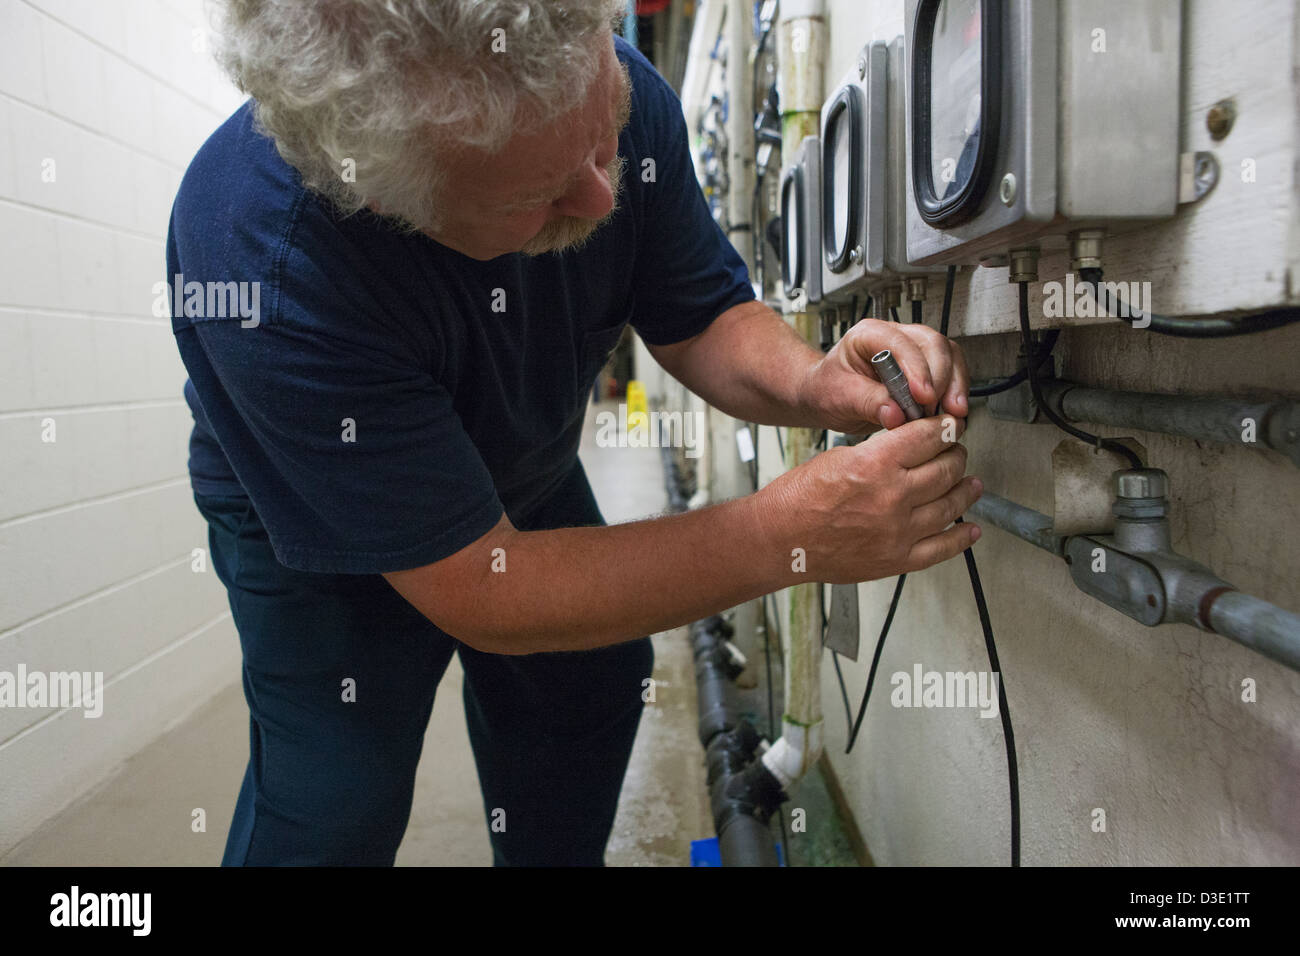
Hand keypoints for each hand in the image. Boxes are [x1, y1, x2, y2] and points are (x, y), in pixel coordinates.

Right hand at [754, 414, 981, 583]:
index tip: (951, 426)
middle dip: (956, 455)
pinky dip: (961, 537)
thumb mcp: (840, 456)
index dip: (946, 427)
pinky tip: (970, 529)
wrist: (780, 540)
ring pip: (951, 504)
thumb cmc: (798, 499)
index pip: (930, 436)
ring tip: (971, 484)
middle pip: (947, 468)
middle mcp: (892, 497)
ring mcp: (898, 531)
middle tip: (957, 452)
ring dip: (966, 490)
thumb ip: (880, 452)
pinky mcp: (897, 559)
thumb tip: (911, 446)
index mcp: (875, 464)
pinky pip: (943, 548)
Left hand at [796, 319, 969, 431]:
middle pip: (933, 344)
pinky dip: (954, 391)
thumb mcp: (839, 397)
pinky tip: (951, 411)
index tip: (923, 397)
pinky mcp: (924, 369)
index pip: (901, 343)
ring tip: (951, 412)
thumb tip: (897, 414)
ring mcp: (912, 351)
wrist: (825, 397)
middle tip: (938, 408)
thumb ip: (868, 403)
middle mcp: (895, 337)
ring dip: (954, 385)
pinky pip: (950, 372)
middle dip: (942, 377)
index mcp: (869, 335)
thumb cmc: (827, 389)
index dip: (917, 369)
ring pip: (948, 355)